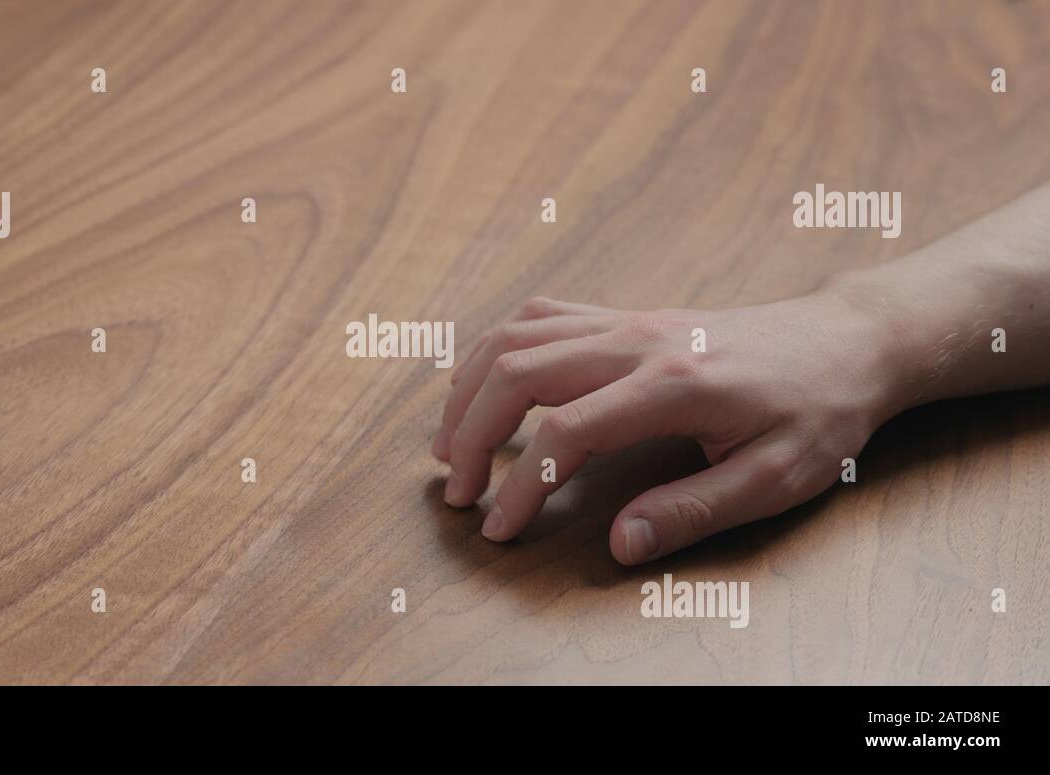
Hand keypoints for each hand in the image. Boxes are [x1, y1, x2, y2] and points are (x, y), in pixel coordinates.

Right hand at [432, 292, 906, 563]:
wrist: (850, 340)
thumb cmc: (819, 411)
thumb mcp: (775, 477)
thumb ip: (693, 510)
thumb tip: (619, 542)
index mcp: (672, 384)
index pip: (565, 431)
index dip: (520, 484)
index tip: (499, 528)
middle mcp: (638, 341)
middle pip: (517, 369)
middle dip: (470, 431)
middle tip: (457, 489)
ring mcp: (629, 320)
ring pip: (518, 333)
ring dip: (470, 385)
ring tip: (449, 441)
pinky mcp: (628, 316)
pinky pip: (542, 316)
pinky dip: (499, 348)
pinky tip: (489, 383)